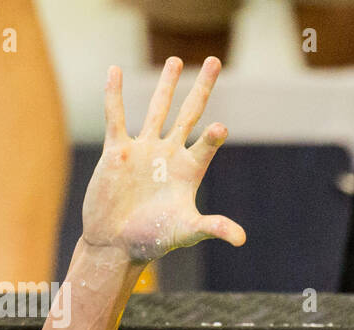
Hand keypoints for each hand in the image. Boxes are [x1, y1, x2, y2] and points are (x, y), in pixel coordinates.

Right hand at [81, 56, 245, 262]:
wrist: (116, 244)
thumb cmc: (152, 239)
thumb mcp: (185, 232)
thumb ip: (212, 228)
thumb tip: (241, 238)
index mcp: (189, 171)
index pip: (206, 145)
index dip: (212, 137)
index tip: (220, 128)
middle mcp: (169, 155)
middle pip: (189, 114)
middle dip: (202, 88)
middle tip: (215, 61)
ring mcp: (143, 150)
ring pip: (156, 109)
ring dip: (166, 85)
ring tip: (176, 61)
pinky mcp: (116, 151)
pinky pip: (115, 117)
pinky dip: (113, 94)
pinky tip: (114, 70)